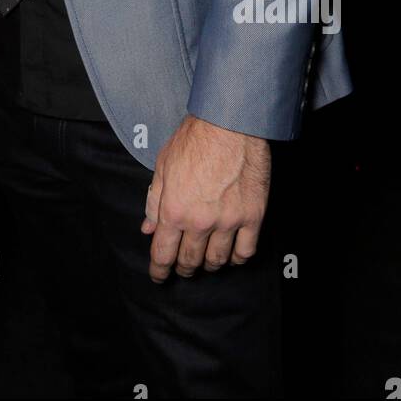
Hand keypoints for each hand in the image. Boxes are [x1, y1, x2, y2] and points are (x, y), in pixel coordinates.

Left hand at [141, 114, 269, 281]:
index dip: (159, 270)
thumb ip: (154, 200)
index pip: (163, 253)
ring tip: (206, 259)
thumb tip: (148, 227)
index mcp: (174, 210)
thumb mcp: (163, 166)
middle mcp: (200, 221)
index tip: (159, 277)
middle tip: (183, 267)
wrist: (230, 123)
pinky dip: (238, 258)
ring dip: (209, 264)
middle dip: (183, 268)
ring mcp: (228, 221)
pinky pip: (245, 251)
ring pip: (218, 260)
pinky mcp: (253, 216)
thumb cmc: (194, 139)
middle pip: (190, 261)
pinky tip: (232, 254)